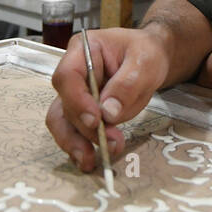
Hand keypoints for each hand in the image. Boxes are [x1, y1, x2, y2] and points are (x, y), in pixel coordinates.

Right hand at [46, 27, 171, 171]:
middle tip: (111, 142)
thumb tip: (108, 113)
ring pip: (62, 121)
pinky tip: (90, 160)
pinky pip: (72, 131)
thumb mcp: (146, 62)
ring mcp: (75, 94)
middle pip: (64, 103)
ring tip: (92, 160)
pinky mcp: (81, 112)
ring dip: (75, 142)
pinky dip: (79, 147)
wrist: (149, 60)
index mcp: (83, 50)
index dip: (77, 100)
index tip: (96, 120)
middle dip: (84, 128)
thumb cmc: (145, 52)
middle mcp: (73, 73)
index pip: (68, 76)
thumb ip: (127, 84)